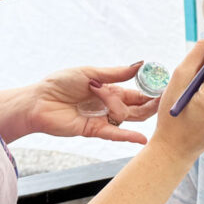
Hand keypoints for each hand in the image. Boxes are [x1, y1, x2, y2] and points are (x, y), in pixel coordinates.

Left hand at [31, 63, 159, 143]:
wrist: (38, 101)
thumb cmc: (59, 84)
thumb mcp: (90, 73)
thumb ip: (115, 73)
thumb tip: (139, 65)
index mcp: (108, 90)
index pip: (135, 92)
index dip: (149, 91)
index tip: (164, 88)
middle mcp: (108, 105)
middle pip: (136, 108)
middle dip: (150, 105)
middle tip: (165, 101)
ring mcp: (102, 119)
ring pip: (126, 117)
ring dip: (135, 111)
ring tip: (141, 105)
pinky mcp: (93, 130)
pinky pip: (114, 133)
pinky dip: (128, 136)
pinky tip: (142, 138)